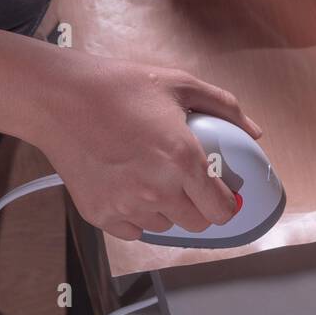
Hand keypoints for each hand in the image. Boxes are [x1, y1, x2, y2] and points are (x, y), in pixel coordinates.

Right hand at [37, 58, 262, 241]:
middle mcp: (157, 189)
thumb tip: (254, 132)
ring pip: (164, 227)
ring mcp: (127, 205)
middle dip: (199, 206)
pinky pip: (133, 231)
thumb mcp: (179, 84)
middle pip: (196, 224)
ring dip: (166, 209)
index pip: (221, 210)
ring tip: (152, 177)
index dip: (226, 204)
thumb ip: (224, 107)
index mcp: (183, 159)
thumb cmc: (119, 87)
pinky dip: (136, 215)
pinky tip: (128, 186)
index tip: (222, 195)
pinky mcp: (100, 214)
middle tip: (186, 181)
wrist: (61, 98)